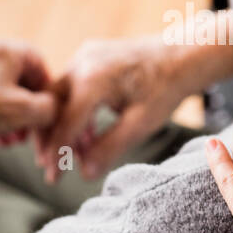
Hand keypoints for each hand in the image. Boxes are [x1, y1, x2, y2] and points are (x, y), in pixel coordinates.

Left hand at [0, 37, 57, 148]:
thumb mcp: (28, 111)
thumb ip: (50, 107)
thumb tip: (52, 107)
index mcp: (3, 47)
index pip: (37, 61)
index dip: (47, 88)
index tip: (48, 110)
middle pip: (17, 77)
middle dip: (27, 107)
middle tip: (29, 130)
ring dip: (10, 114)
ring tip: (11, 139)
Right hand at [35, 29, 232, 181]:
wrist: (184, 54)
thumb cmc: (166, 88)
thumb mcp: (142, 123)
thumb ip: (111, 147)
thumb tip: (84, 173)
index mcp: (93, 80)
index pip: (65, 124)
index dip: (57, 154)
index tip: (53, 179)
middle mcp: (82, 63)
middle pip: (51, 107)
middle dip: (49, 139)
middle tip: (52, 168)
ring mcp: (84, 56)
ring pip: (58, 96)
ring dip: (61, 125)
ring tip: (74, 154)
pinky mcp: (89, 56)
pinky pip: (70, 86)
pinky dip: (72, 110)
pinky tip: (85, 133)